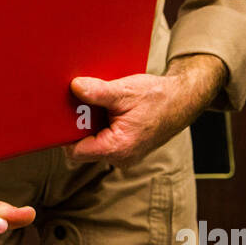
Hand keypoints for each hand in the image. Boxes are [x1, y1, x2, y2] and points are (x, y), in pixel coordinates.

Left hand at [64, 54, 225, 165]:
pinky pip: (104, 140)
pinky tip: (109, 110)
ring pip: (93, 143)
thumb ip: (98, 92)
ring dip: (91, 125)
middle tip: (83, 105)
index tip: (63, 116)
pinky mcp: (126, 148)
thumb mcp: (125, 91)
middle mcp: (120, 157)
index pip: (75, 152)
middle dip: (79, 127)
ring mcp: (123, 155)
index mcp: (118, 148)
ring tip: (100, 106)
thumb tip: (74, 87)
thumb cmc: (158, 97)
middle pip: (83, 148)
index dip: (65, 134)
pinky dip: (102, 125)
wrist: (182, 100)